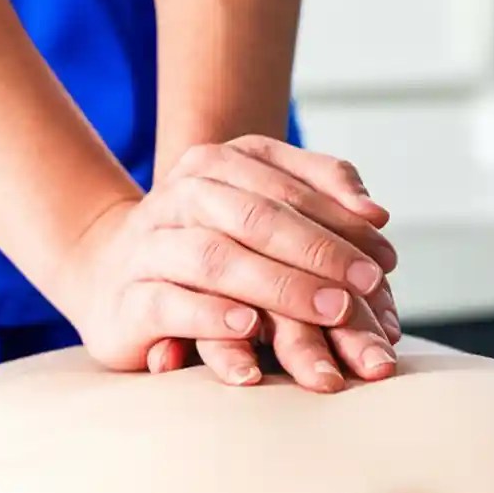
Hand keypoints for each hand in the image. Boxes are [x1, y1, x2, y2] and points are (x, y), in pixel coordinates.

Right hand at [50, 135, 397, 388]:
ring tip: (328, 310)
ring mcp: (149, 246)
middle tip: (365, 287)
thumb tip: (376, 213)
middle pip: (255, 217)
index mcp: (214, 164)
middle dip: (318, 252)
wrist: (108, 273)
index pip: (285, 186)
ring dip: (278, 285)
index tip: (385, 259)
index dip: (339, 220)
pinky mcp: (127, 300)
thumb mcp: (258, 206)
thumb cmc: (205, 243)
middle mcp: (178, 196)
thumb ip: (316, 193)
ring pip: (214, 258)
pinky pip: (169, 304)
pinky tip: (250, 328)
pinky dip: (212, 316)